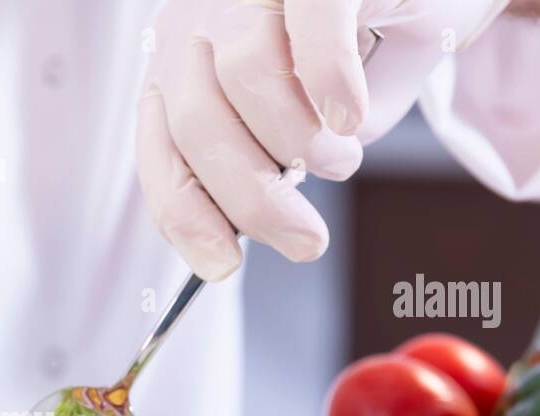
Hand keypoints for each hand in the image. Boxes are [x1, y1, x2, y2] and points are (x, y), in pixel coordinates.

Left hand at [137, 0, 483, 279]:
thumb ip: (278, 152)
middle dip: (253, 201)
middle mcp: (206, 5)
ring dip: (300, 146)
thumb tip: (257, 219)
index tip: (221, 266)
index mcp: (189, 47)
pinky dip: (329, 88)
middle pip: (196, 124)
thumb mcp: (314, 102)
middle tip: (305, 242)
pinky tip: (351, 114)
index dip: (183, 212)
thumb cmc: (380, 20)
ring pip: (245, 81)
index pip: (160, 141)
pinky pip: (309, 32)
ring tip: (340, 156)